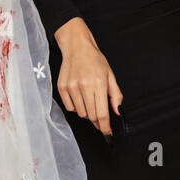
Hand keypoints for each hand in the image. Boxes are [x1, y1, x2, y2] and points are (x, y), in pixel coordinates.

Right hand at [54, 18, 122, 137]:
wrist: (77, 47)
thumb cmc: (94, 60)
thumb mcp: (110, 75)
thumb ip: (115, 95)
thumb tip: (117, 111)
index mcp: (98, 83)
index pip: (102, 114)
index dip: (105, 127)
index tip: (107, 132)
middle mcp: (84, 86)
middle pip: (91, 116)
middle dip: (98, 120)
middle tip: (100, 116)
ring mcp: (71, 87)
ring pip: (81, 113)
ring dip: (87, 112)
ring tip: (89, 99)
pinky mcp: (62, 87)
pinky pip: (70, 108)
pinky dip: (76, 106)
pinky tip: (79, 96)